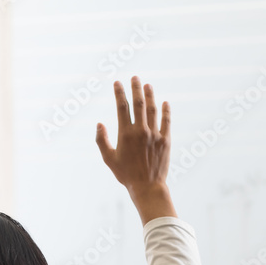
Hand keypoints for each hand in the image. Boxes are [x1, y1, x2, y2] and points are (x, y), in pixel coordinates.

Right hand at [96, 76, 175, 223]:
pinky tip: (165, 102)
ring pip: (152, 109)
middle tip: (135, 77)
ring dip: (150, 95)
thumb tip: (99, 124)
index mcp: (125, 134)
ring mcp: (154, 135)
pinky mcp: (165, 140)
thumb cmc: (125, 175)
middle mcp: (140, 131)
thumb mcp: (108, 159)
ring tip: (148, 85)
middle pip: (138, 103)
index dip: (119, 93)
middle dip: (136, 88)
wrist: (147, 187)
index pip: (122, 107)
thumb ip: (102, 140)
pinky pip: (166, 121)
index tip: (117, 83)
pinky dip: (166, 110)